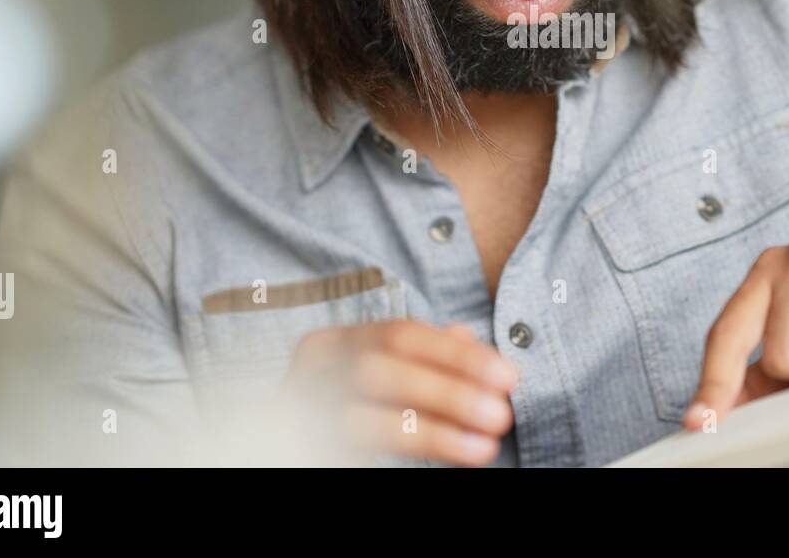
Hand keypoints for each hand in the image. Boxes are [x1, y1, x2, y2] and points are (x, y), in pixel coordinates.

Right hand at [283, 319, 518, 465]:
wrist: (278, 454)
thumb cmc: (339, 417)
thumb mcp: (380, 383)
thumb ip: (420, 358)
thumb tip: (466, 334)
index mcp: (331, 343)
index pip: (400, 334)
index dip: (459, 353)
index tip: (509, 375)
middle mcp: (311, 367)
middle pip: (388, 360)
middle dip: (455, 379)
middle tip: (505, 407)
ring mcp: (301, 403)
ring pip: (377, 396)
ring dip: (445, 411)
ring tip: (493, 435)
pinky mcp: (307, 438)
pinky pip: (368, 434)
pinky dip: (428, 439)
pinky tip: (466, 451)